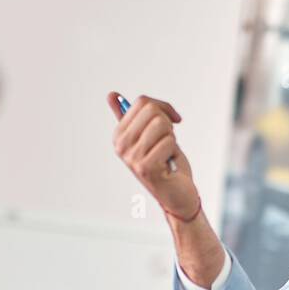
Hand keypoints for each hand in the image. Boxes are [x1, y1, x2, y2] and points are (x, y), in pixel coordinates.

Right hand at [107, 92, 198, 219]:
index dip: (163, 108)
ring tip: (166, 154)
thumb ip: (134, 117)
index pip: (143, 102)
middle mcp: (121, 146)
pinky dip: (174, 152)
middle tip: (166, 143)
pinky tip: (168, 165)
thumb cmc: (167, 164)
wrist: (177, 195)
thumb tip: (111, 94)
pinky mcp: (145, 168)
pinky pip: (169, 143)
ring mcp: (131, 157)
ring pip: (161, 125)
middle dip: (167, 124)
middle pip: (152, 111)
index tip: (171, 121)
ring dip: (171, 139)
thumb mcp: (150, 136)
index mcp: (119, 134)